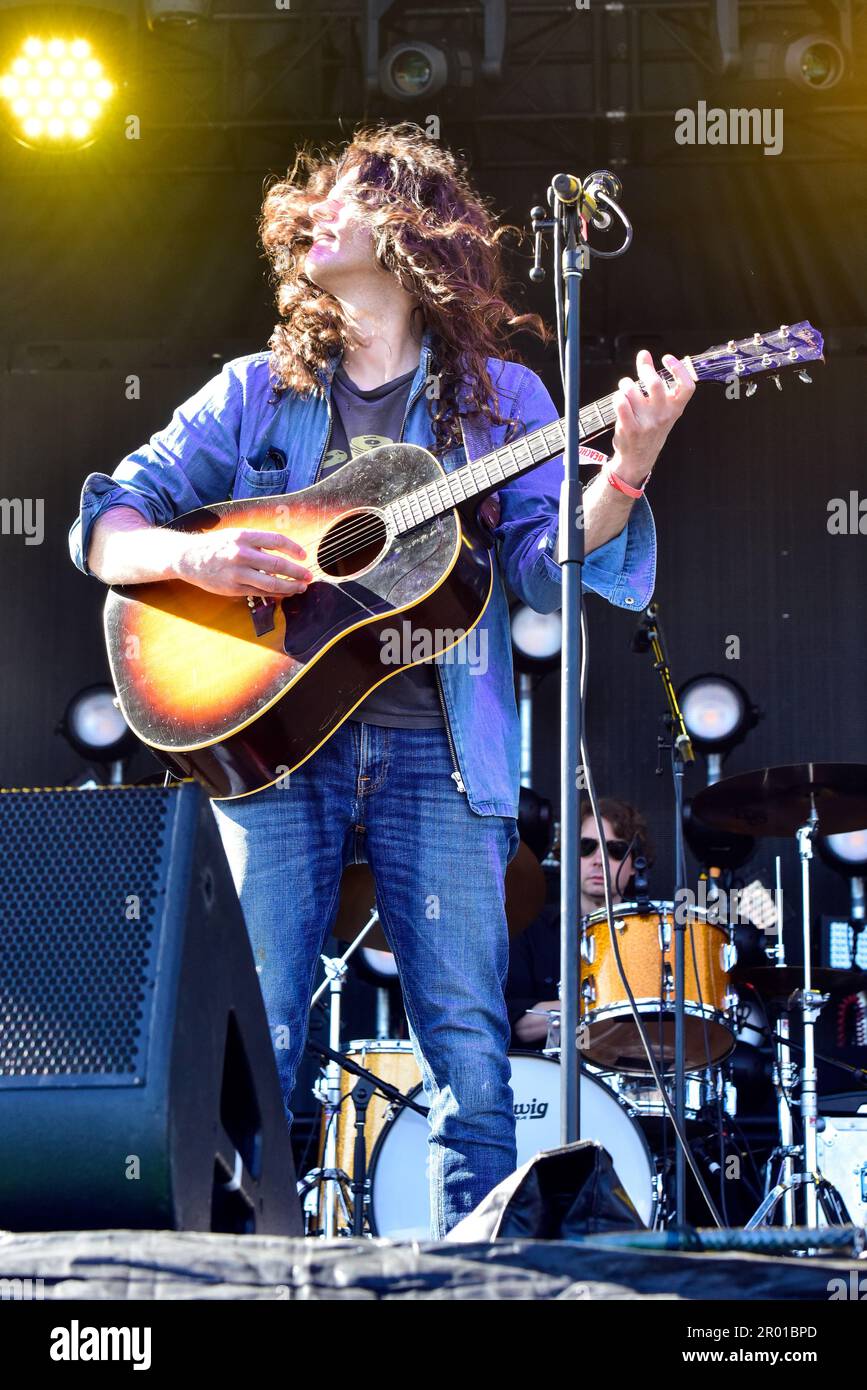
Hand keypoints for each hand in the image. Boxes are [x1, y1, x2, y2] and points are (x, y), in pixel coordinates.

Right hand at [174, 528, 312, 598]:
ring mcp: (237, 573)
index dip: (294, 549)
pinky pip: (260, 592)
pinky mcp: (233, 588)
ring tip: (300, 587)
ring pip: (271, 583)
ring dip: (290, 587)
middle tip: (309, 576)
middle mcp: (241, 554)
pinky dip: (274, 593)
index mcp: (244, 536)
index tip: (304, 556)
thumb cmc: (216, 546)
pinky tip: (283, 592)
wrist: (188, 558)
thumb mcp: (235, 535)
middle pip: (278, 564)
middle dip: (297, 572)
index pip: (276, 541)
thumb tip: (283, 553)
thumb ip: (257, 543)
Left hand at [611, 350, 694, 486]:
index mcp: (675, 409)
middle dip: (645, 370)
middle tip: (641, 369)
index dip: (679, 368)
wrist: (639, 458)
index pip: (687, 386)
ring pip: (632, 391)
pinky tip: (619, 398)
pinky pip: (620, 404)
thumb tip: (644, 354)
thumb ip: (656, 381)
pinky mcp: (630, 428)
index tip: (667, 358)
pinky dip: (617, 397)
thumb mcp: (661, 408)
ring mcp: (646, 423)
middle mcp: (663, 415)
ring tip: (625, 386)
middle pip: (655, 383)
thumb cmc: (651, 428)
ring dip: (626, 384)